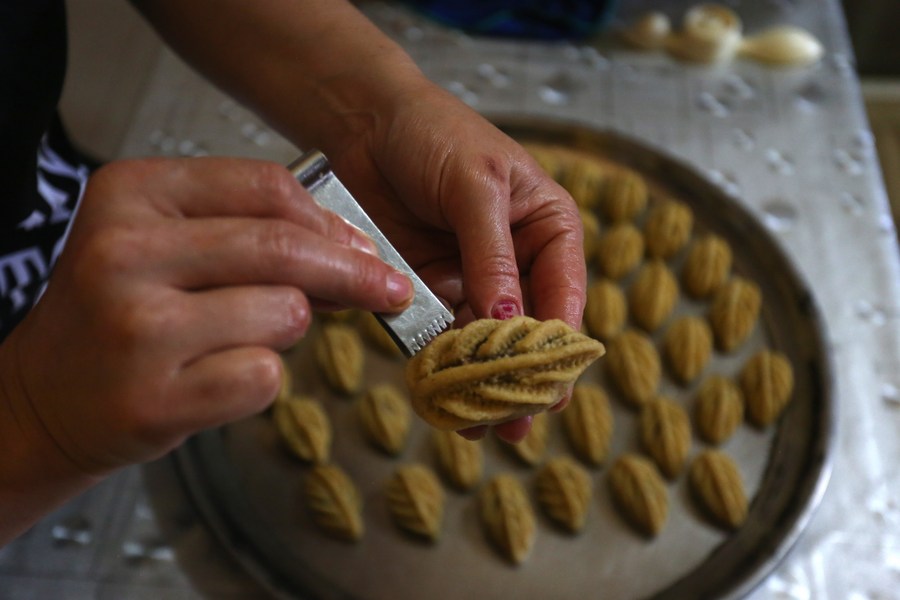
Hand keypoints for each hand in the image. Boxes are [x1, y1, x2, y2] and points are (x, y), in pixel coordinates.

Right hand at [0, 157, 412, 477]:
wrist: (47, 395)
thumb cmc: (121, 314)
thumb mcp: (166, 242)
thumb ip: (249, 232)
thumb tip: (354, 248)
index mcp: (132, 193)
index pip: (266, 187)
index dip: (331, 220)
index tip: (364, 247)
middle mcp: (125, 252)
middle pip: (283, 247)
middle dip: (352, 273)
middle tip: (386, 289)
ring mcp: (136, 327)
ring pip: (283, 313)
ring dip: (286, 331)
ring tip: (235, 339)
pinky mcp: (152, 397)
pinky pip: (264, 375)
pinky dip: (261, 378)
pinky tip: (215, 377)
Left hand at [324, 82, 586, 441]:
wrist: (364, 124)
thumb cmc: (433, 133)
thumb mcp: (474, 185)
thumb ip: (491, 254)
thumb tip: (508, 321)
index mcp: (546, 229)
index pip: (564, 294)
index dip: (557, 343)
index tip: (548, 384)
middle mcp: (514, 262)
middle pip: (527, 331)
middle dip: (521, 377)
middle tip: (514, 422)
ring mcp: (471, 280)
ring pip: (483, 345)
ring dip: (479, 383)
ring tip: (476, 423)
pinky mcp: (428, 291)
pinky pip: (438, 336)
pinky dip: (440, 368)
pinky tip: (440, 396)